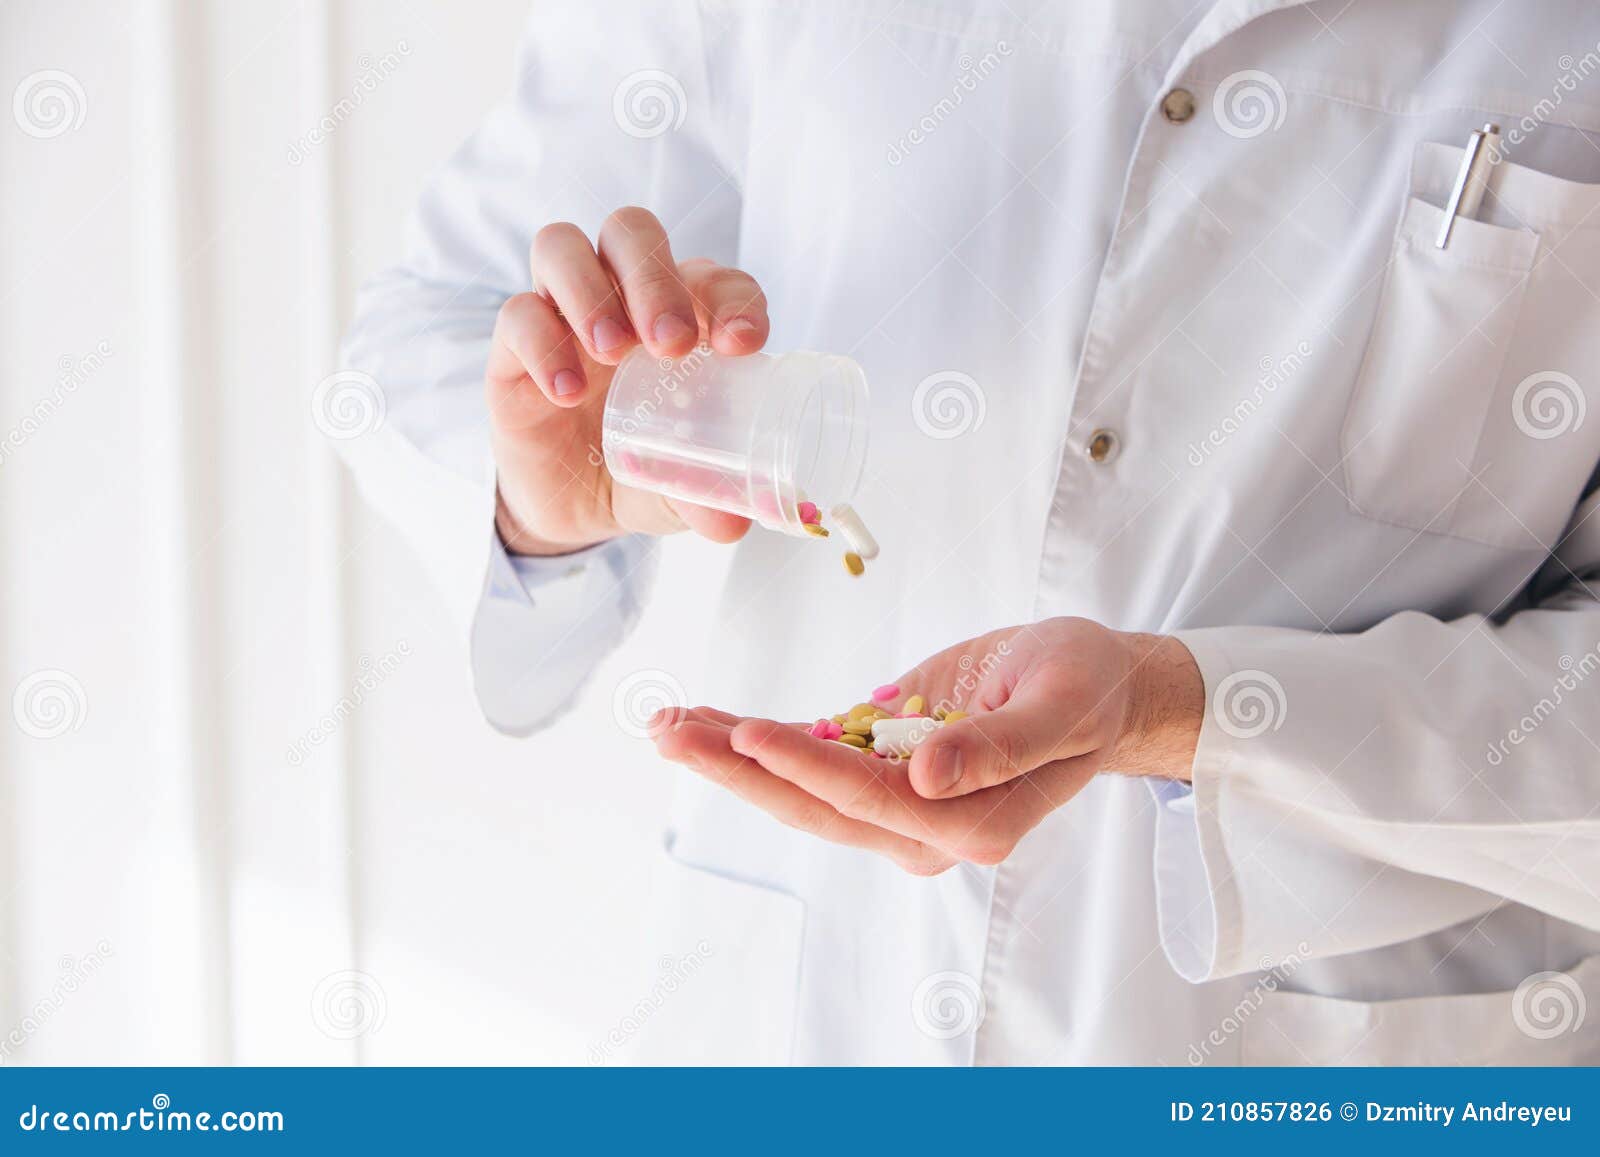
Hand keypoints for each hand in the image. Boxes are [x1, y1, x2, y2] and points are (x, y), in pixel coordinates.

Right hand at [486, 206, 769, 554]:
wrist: (571, 508)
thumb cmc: (641, 471)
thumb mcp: (678, 491)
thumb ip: (704, 500)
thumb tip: (732, 525)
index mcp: (683, 317)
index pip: (714, 278)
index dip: (732, 298)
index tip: (742, 344)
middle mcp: (622, 299)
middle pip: (632, 233)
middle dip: (654, 277)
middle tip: (669, 343)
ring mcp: (564, 316)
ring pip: (563, 248)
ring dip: (592, 292)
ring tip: (613, 353)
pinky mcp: (512, 349)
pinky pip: (517, 316)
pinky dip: (542, 345)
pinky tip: (565, 391)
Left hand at [651, 619, 1202, 874]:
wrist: (1096, 686)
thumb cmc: (1086, 687)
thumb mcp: (1058, 703)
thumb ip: (996, 748)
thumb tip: (926, 779)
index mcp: (971, 822)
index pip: (870, 798)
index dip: (803, 766)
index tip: (745, 733)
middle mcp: (925, 828)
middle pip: (814, 804)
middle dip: (736, 768)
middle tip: (667, 732)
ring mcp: (900, 806)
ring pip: (800, 788)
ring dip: (729, 756)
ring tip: (665, 724)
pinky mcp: (883, 772)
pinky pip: (811, 760)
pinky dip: (758, 741)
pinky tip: (706, 721)